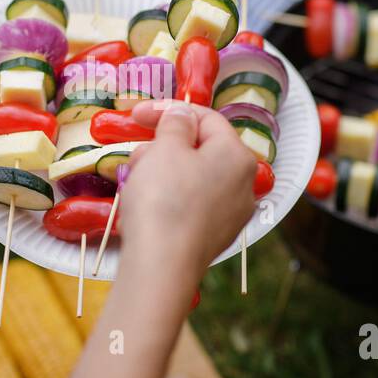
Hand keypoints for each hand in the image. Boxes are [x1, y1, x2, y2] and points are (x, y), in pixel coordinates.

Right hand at [61, 100, 254, 377]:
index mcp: (237, 156)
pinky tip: (145, 206)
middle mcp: (244, 185)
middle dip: (163, 146)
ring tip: (134, 181)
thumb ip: (175, 123)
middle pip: (200, 150)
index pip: (206, 118)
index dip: (169, 110)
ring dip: (162, 171)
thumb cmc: (165, 199)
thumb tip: (183, 115)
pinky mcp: (214, 238)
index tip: (137, 114)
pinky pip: (191, 205)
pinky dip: (169, 197)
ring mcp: (231, 215)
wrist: (161, 266)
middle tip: (134, 154)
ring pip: (193, 178)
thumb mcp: (166, 148)